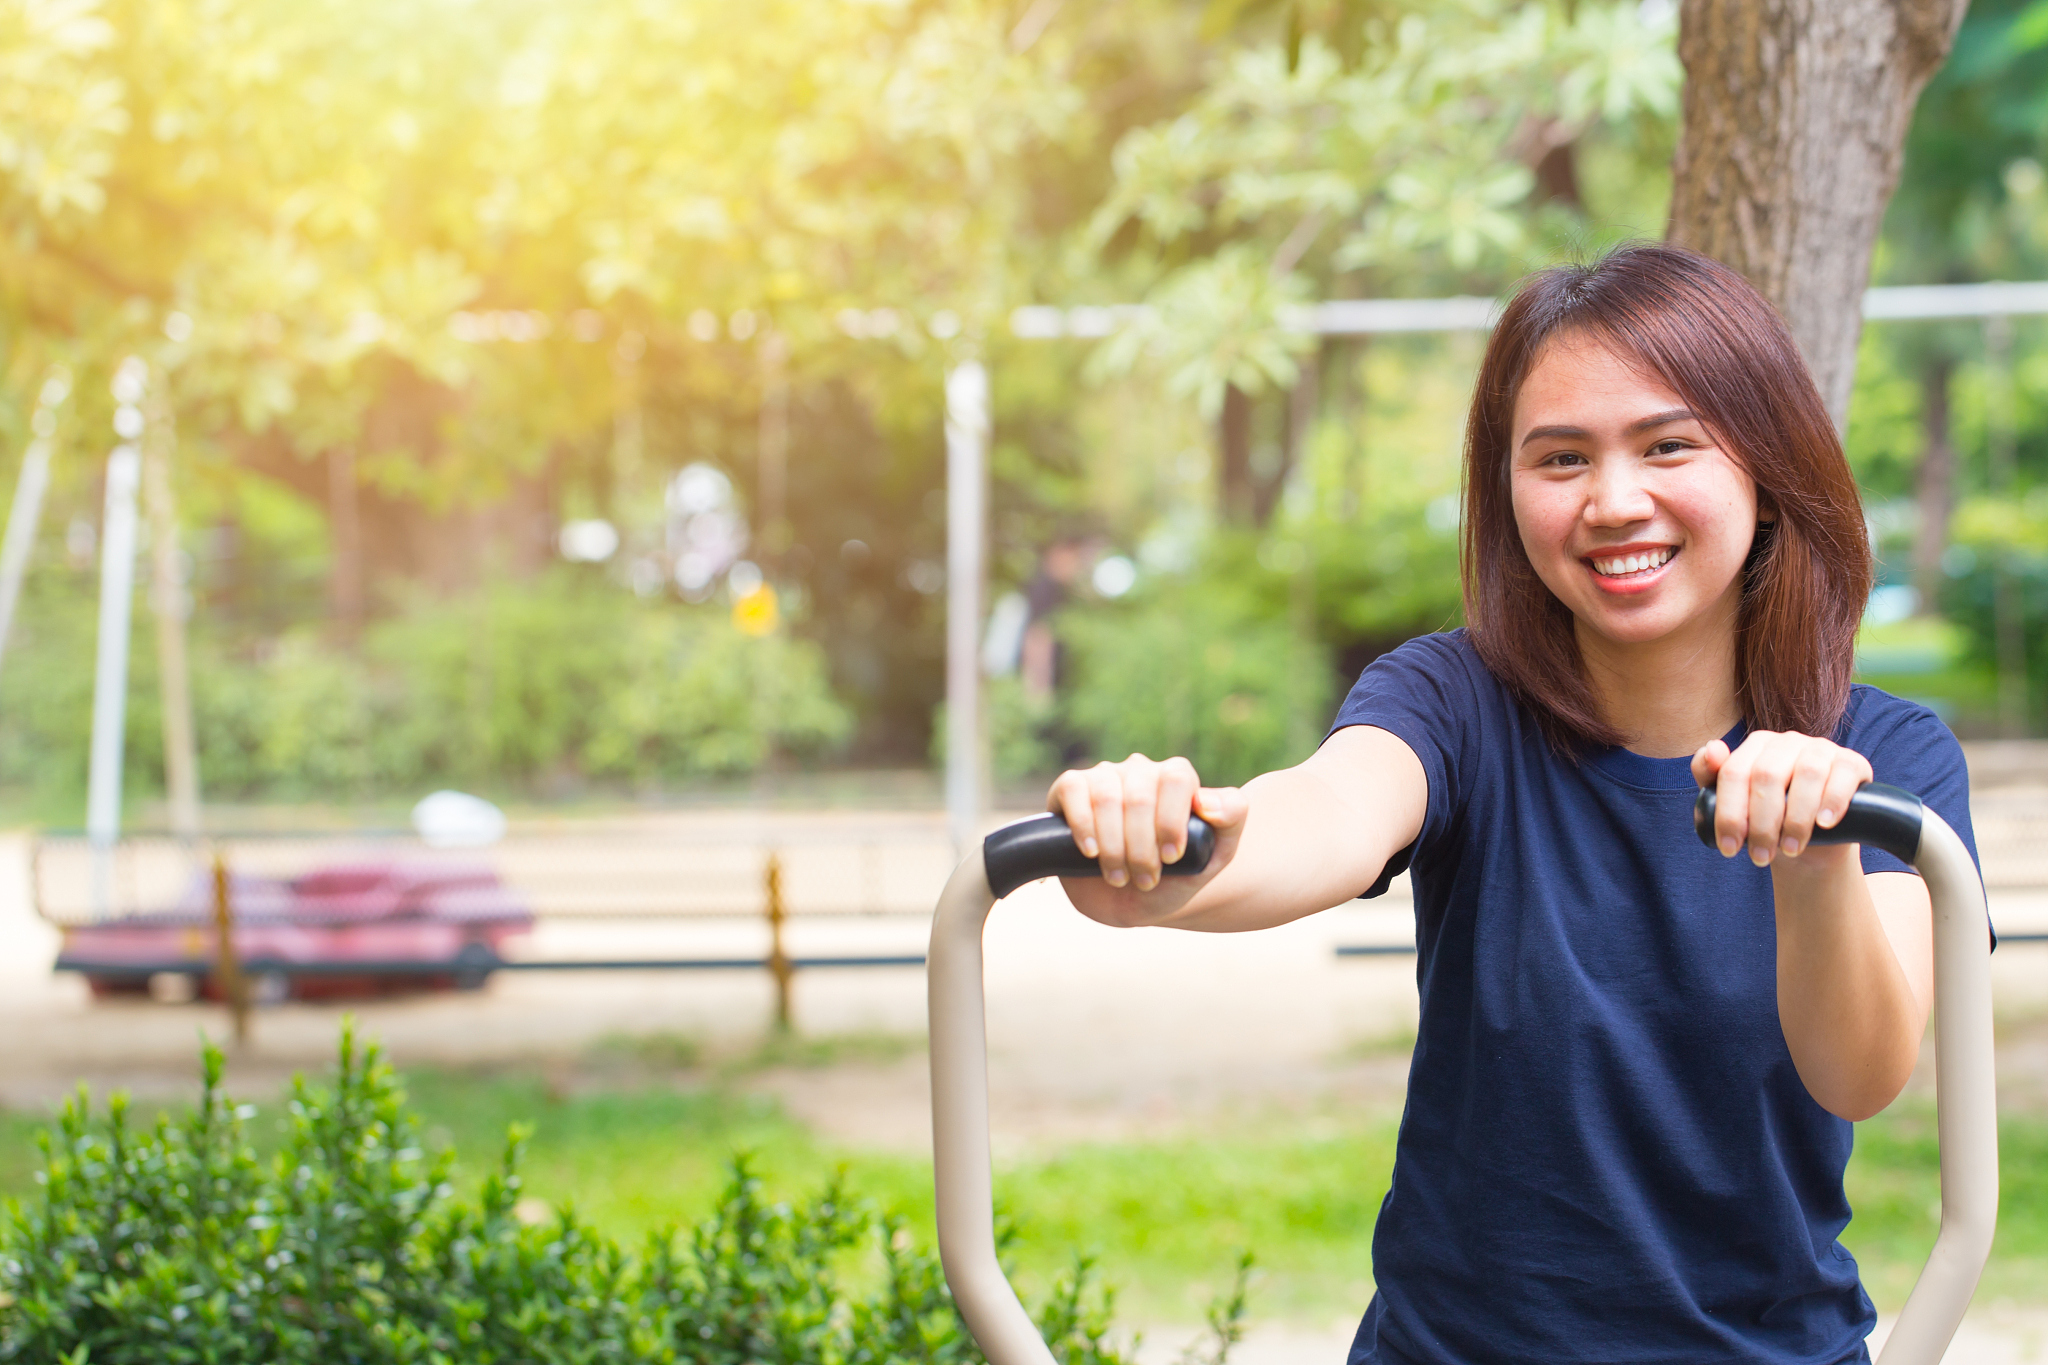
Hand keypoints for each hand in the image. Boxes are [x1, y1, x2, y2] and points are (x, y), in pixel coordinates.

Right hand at [1046, 754, 1248, 925]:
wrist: (1132, 902)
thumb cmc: (1177, 875)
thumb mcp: (1215, 854)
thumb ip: (1231, 819)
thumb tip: (1205, 802)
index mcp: (1176, 778)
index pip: (1177, 778)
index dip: (1172, 820)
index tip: (1171, 859)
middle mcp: (1140, 770)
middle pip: (1140, 795)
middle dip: (1142, 848)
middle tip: (1146, 881)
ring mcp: (1104, 776)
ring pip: (1107, 798)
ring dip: (1114, 847)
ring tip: (1120, 878)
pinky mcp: (1070, 788)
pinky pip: (1073, 790)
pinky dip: (1083, 825)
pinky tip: (1091, 851)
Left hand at [1691, 731, 1872, 866]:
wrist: (1815, 838)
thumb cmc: (1768, 817)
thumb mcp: (1733, 800)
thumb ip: (1709, 774)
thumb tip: (1713, 750)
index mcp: (1755, 745)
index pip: (1734, 773)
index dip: (1729, 814)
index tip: (1729, 849)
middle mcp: (1787, 741)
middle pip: (1767, 776)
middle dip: (1761, 824)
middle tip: (1760, 857)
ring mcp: (1822, 749)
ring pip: (1807, 775)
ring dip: (1796, 819)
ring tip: (1790, 850)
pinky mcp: (1852, 763)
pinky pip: (1844, 775)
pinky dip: (1833, 801)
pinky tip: (1824, 824)